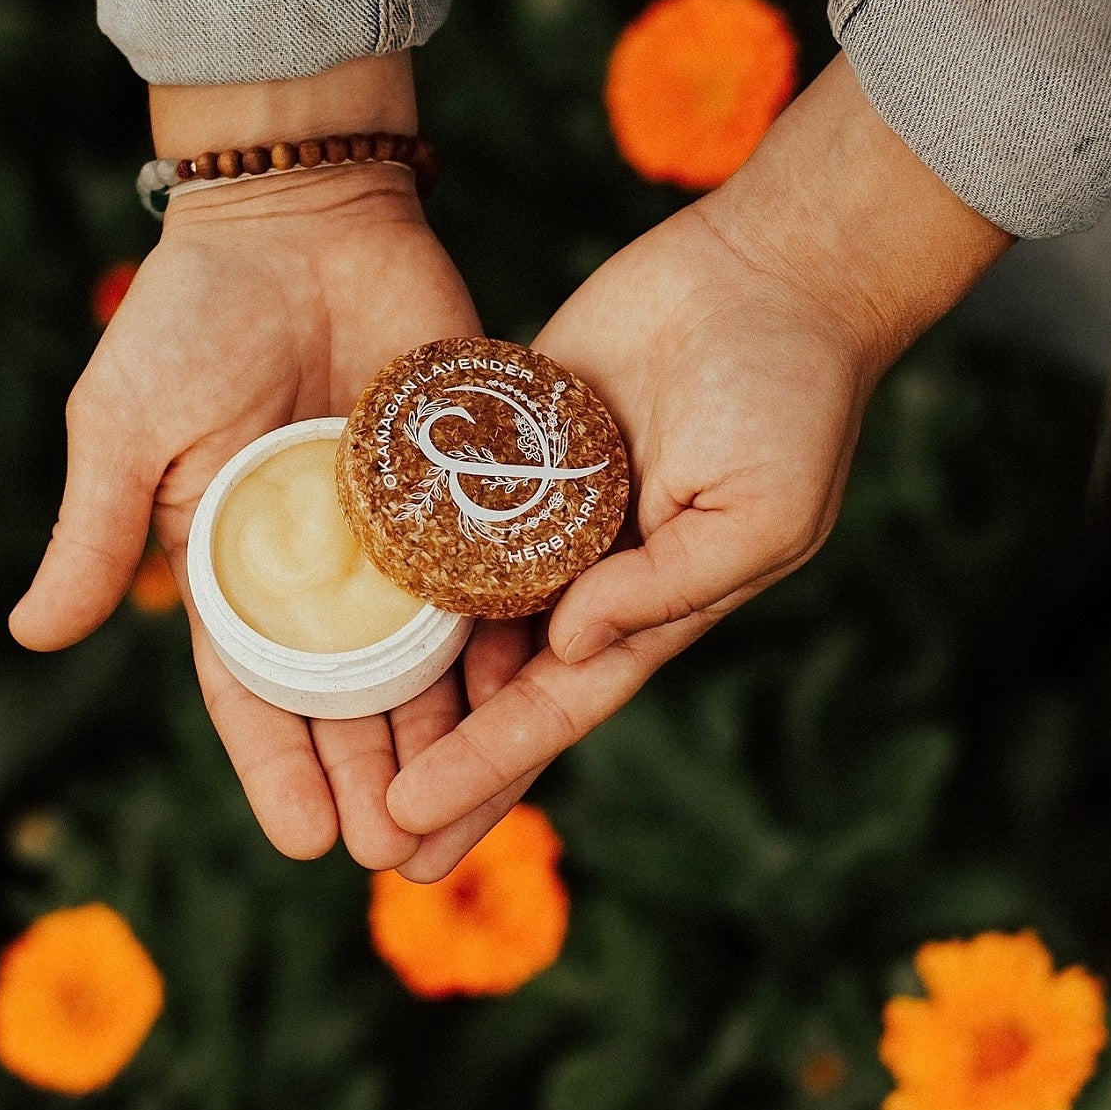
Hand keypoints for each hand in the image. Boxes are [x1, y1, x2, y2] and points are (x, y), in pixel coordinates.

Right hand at [11, 56, 532, 872]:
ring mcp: (400, 522)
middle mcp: (322, 559)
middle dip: (370, 774)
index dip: (278, 765)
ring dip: (444, 731)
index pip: (255, 688)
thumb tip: (31, 636)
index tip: (307, 842)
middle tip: (398, 857)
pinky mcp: (466, 473)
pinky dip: (510, 629)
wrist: (296, 208)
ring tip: (469, 810)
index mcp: (235, 558)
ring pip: (428, 649)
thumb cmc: (191, 315)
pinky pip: (493, 564)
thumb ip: (96, 529)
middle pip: (351, 691)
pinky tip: (532, 695)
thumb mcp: (123, 427)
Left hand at [385, 56, 1010, 847]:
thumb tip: (568, 650)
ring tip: (321, 727)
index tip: (413, 835)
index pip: (549, 711)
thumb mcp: (758, 515)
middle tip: (358, 830)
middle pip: (485, 679)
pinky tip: (325, 584)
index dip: (484, 775)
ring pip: (449, 598)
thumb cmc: (789, 402)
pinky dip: (392, 543)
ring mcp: (537, 503)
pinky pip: (438, 497)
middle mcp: (580, 569)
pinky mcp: (504, 435)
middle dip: (430, 756)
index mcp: (646, 606)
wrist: (768, 273)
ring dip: (396, 663)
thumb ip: (668, 587)